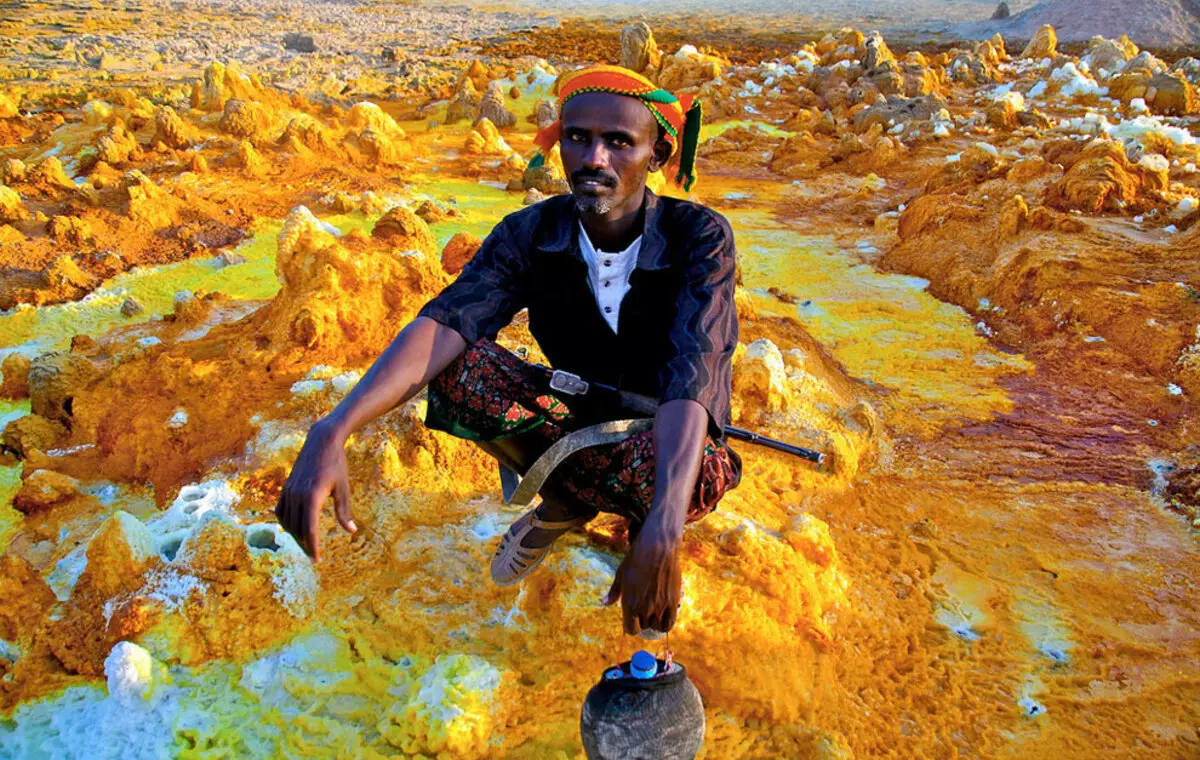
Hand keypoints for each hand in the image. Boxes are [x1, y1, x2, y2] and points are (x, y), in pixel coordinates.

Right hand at [275, 417, 355, 561]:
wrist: (322, 442)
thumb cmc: (337, 465)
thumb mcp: (344, 488)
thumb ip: (344, 511)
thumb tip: (352, 531)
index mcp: (313, 497)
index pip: (310, 530)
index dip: (313, 547)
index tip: (316, 560)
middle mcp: (297, 495)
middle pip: (298, 529)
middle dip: (305, 545)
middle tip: (313, 556)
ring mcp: (289, 491)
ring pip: (287, 522)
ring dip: (295, 535)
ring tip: (305, 544)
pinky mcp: (286, 487)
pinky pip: (281, 511)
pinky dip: (286, 522)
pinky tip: (294, 528)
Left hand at [602, 514, 681, 635]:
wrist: (657, 549)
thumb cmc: (636, 560)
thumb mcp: (620, 575)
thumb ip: (614, 592)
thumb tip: (604, 603)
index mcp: (629, 604)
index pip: (630, 629)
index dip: (630, 625)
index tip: (632, 618)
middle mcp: (644, 609)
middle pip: (643, 626)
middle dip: (642, 619)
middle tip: (644, 607)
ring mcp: (660, 607)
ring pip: (656, 626)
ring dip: (654, 621)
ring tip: (654, 609)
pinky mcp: (672, 602)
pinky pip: (669, 623)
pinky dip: (666, 622)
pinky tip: (664, 614)